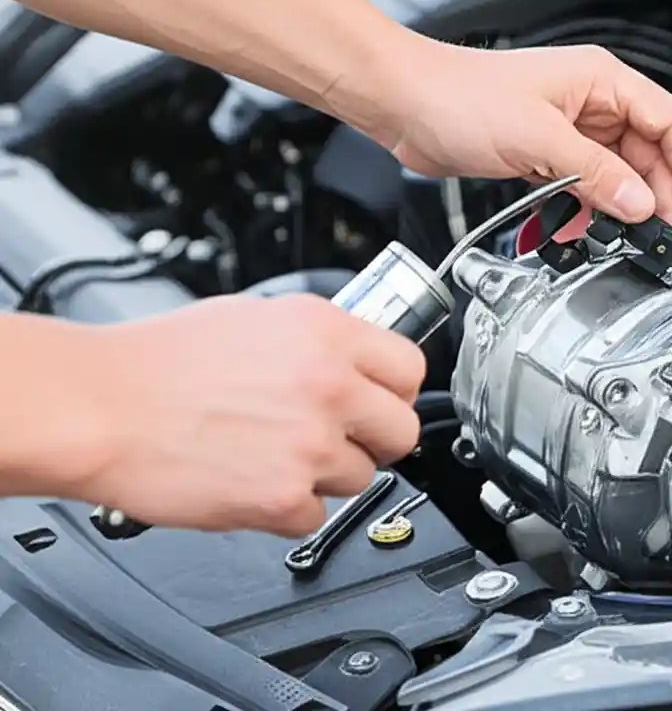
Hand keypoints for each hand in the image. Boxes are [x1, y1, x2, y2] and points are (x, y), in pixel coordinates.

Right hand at [74, 295, 424, 536]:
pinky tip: (253, 480)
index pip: (411, 369)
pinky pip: (316, 515)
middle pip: (402, 431)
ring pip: (362, 477)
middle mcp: (328, 386)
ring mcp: (310, 445)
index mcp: (325, 333)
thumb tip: (354, 360)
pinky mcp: (284, 497)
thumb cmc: (157, 363)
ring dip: (327, 474)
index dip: (396, 391)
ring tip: (274, 454)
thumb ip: (318, 341)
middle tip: (342, 438)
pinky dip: (288, 508)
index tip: (382, 401)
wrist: (99, 407)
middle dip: (376, 440)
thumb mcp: (254, 318)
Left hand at [359, 39, 671, 235]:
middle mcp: (594, 104)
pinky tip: (588, 234)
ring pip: (622, 177)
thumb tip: (640, 205)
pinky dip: (593, 214)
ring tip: (634, 244)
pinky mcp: (550, 156)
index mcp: (603, 81)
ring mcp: (573, 131)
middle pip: (652, 156)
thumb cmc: (459, 96)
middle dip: (663, 200)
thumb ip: (595, 175)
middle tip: (670, 242)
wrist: (406, 106)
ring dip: (627, 212)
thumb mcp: (538, 139)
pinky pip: (590, 189)